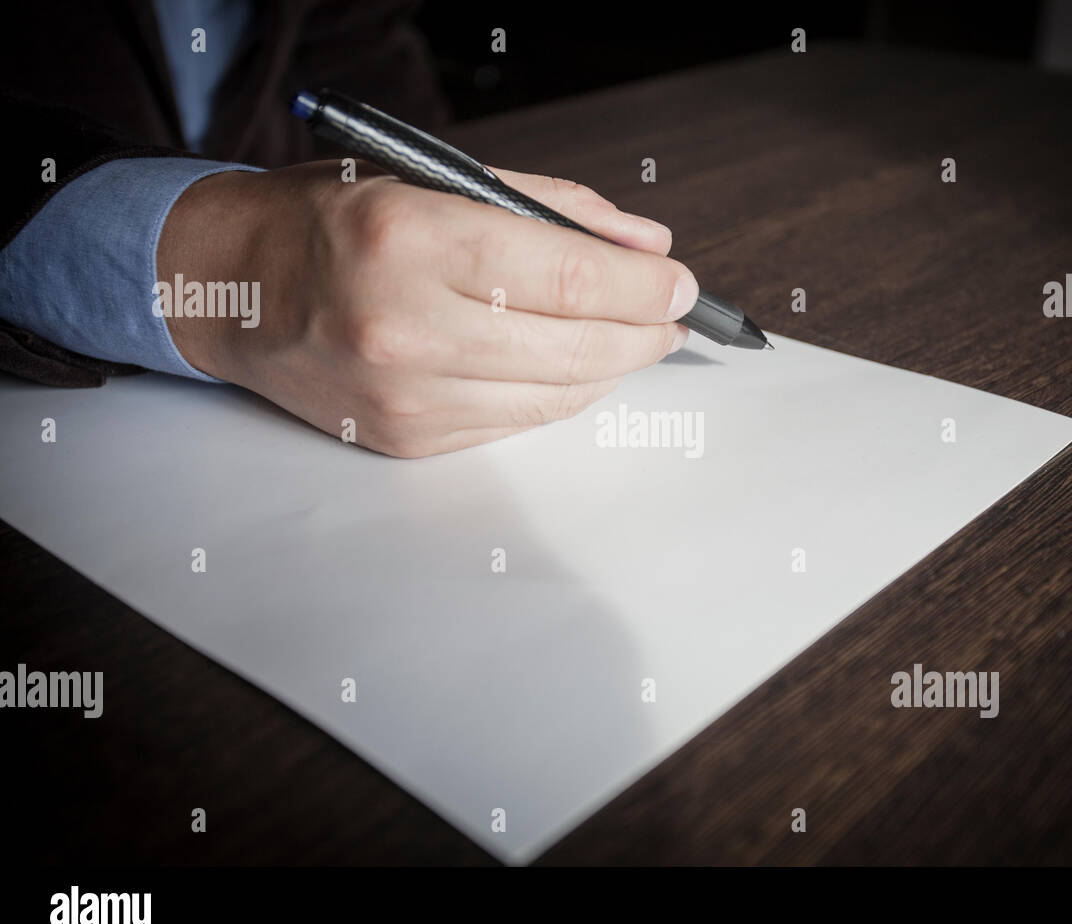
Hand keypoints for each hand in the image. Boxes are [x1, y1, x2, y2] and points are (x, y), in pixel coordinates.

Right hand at [158, 161, 696, 456]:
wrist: (233, 288)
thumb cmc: (333, 221)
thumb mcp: (435, 179)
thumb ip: (552, 208)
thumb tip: (646, 246)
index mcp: (408, 240)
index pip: (571, 278)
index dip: (645, 287)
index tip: (681, 284)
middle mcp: (404, 327)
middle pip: (578, 346)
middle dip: (645, 332)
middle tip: (670, 316)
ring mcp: (405, 396)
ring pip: (558, 394)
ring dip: (612, 366)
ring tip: (630, 337)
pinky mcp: (408, 440)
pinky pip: (519, 422)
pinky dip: (560, 393)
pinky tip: (570, 364)